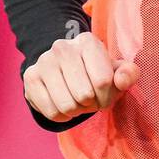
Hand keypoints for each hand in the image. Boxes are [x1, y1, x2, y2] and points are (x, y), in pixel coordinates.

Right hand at [23, 32, 139, 122]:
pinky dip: (61, 116)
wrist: (65, 70)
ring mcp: (43, 61)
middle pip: (84, 95)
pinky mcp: (30, 77)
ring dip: (77, 111)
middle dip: (91, 105)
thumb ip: (129, 74)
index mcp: (88, 42)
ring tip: (77, 101)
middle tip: (90, 99)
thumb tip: (121, 81)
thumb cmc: (97, 72)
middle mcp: (62, 47)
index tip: (105, 95)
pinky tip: (63, 105)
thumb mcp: (117, 71)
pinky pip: (50, 112)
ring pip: (66, 105)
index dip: (107, 97)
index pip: (103, 81)